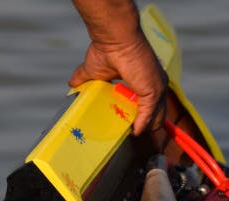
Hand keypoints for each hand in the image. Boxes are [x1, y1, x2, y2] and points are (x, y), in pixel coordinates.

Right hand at [69, 1, 167, 135]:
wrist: (114, 38)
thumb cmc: (107, 49)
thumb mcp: (94, 70)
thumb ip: (84, 79)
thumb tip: (71, 86)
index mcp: (147, 80)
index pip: (151, 105)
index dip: (143, 117)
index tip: (130, 125)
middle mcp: (157, 84)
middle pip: (157, 115)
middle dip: (146, 126)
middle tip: (129, 132)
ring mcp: (157, 88)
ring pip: (156, 117)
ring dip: (144, 128)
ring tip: (129, 133)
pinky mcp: (153, 91)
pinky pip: (148, 115)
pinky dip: (141, 125)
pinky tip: (133, 132)